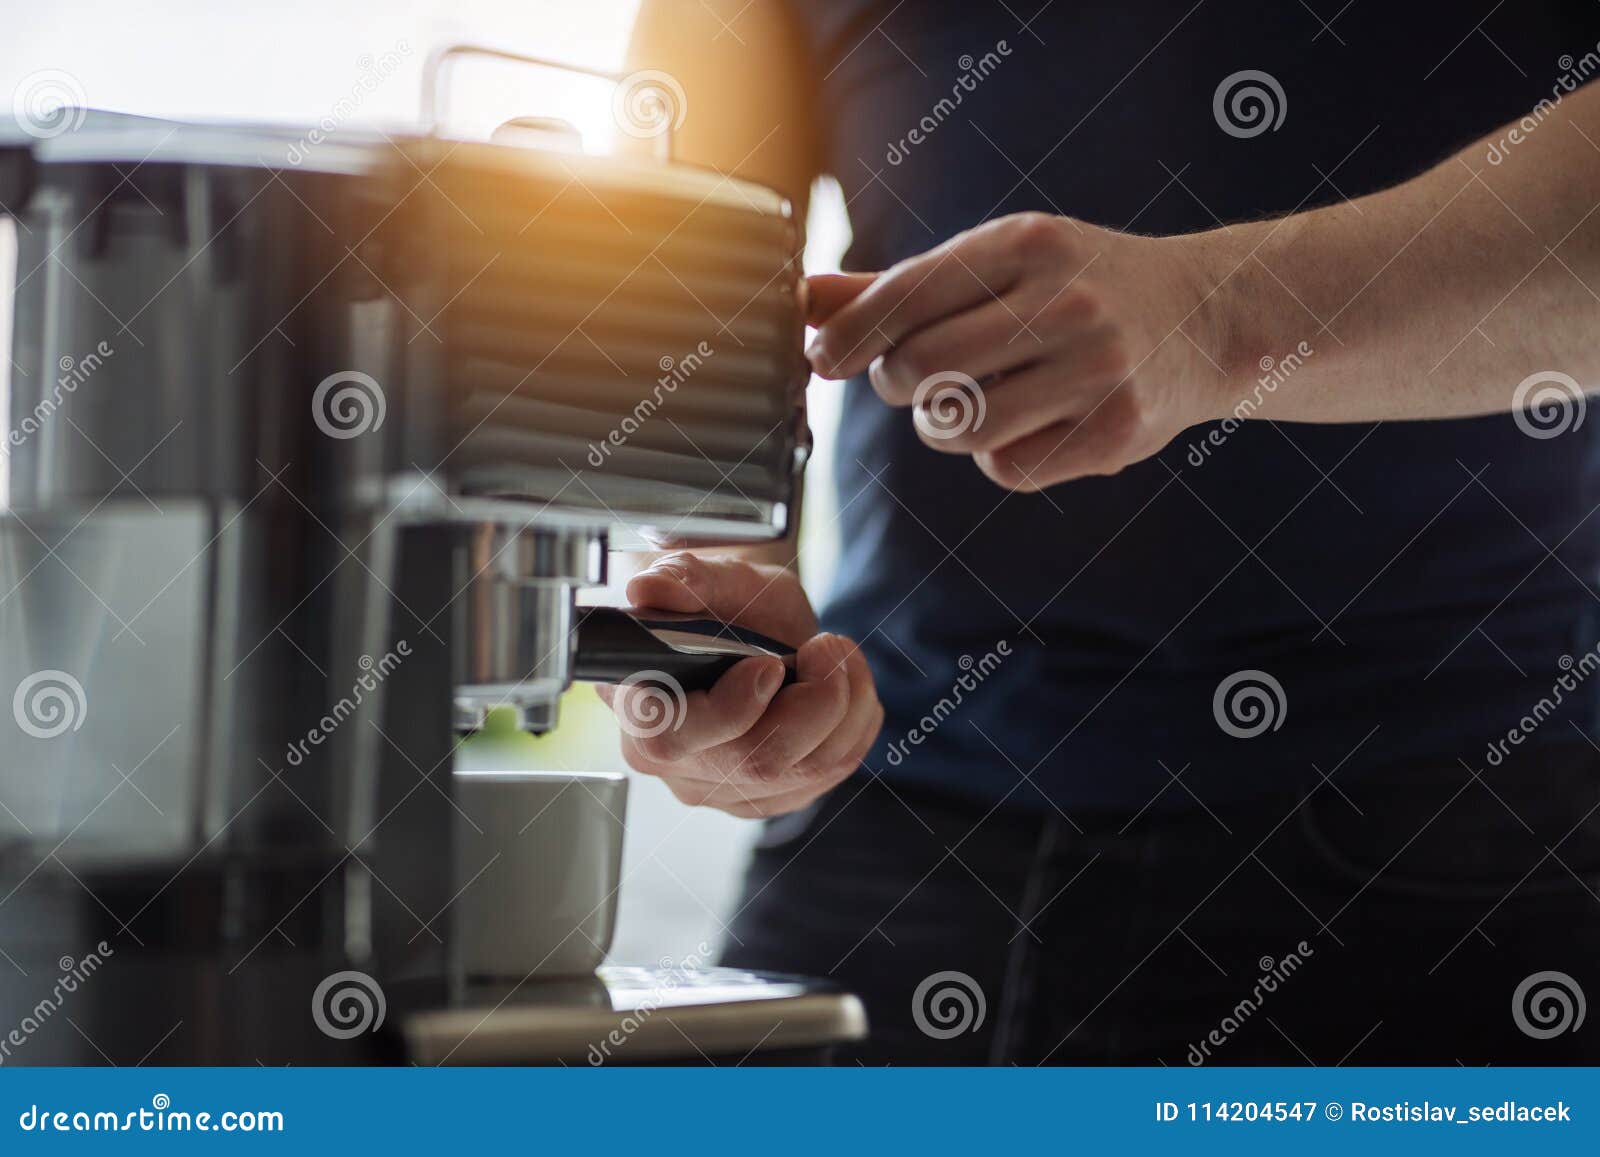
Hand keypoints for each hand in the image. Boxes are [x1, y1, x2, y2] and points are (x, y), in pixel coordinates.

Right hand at [595, 553, 882, 817]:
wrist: (754, 628)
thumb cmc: (726, 604)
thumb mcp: (713, 575)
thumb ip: (682, 577)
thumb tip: (647, 588)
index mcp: (641, 709)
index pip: (671, 737)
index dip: (730, 707)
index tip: (770, 663)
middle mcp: (677, 763)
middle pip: (756, 763)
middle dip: (815, 699)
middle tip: (826, 645)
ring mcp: (724, 789)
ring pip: (807, 771)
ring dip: (846, 704)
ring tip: (837, 653)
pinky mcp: (770, 796)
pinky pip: (832, 773)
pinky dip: (856, 722)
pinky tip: (845, 686)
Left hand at [804, 212, 1229, 490]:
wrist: (1206, 316)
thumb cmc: (1078, 284)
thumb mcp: (1001, 260)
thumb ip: (902, 285)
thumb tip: (806, 300)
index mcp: (1027, 245)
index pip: (908, 295)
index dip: (849, 335)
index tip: (821, 358)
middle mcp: (1065, 302)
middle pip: (923, 369)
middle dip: (898, 382)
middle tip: (913, 378)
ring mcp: (1096, 369)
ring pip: (960, 427)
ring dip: (942, 425)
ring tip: (968, 401)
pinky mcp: (1114, 432)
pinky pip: (1007, 467)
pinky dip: (997, 456)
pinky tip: (1027, 424)